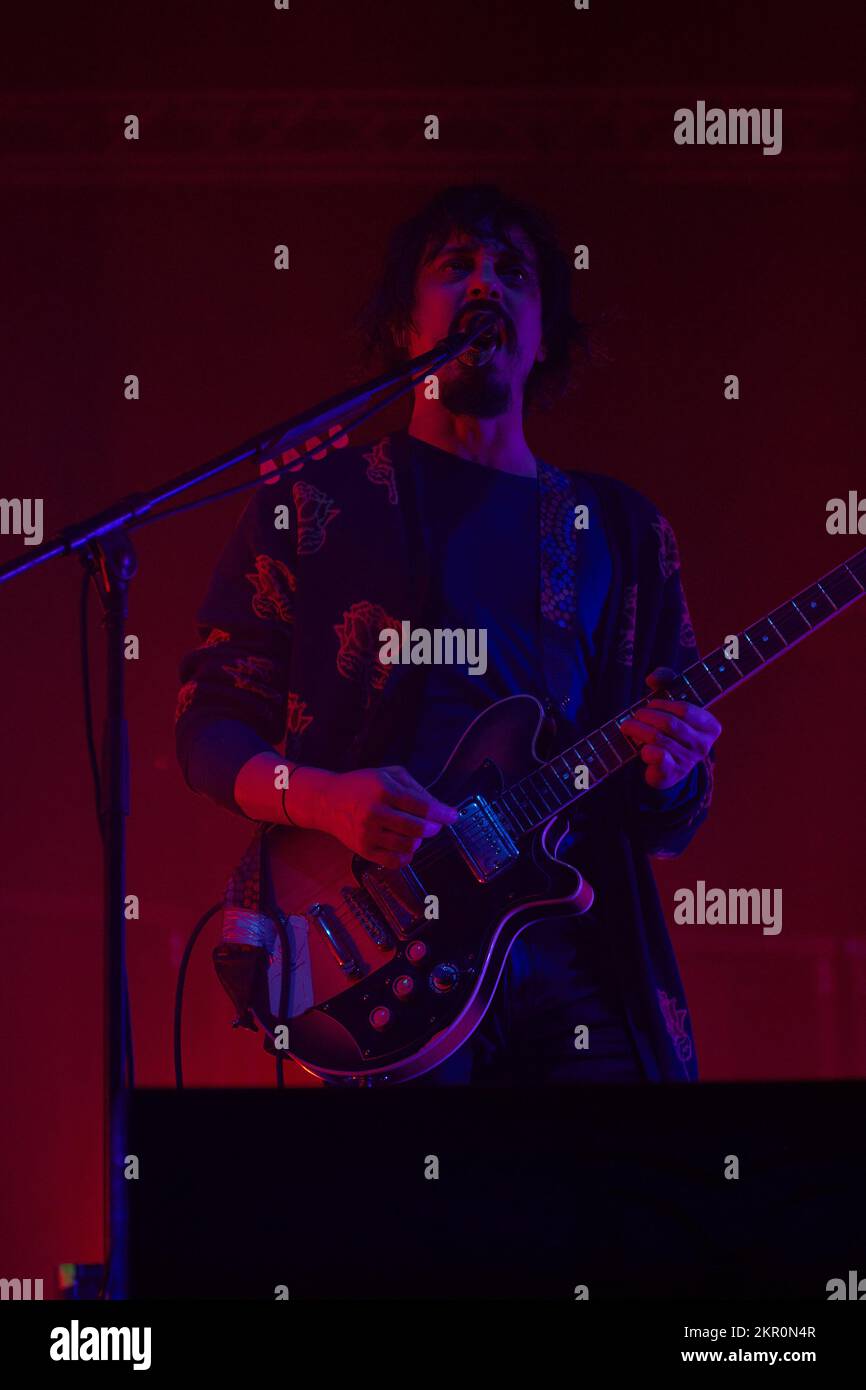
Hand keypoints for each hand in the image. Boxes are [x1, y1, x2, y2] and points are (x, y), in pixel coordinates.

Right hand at [305, 765, 459, 868]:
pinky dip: (406, 856)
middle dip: (432, 828)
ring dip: (418, 841)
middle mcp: (375, 813)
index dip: (441, 813)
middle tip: (434, 826)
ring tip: (415, 833)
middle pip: (416, 828)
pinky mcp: (363, 850)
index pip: (420, 805)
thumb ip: (415, 788)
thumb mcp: (388, 775)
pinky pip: (394, 861)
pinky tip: (405, 847)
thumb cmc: (361, 785)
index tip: (453, 816)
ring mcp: (368, 834)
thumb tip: (438, 806)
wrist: (326, 801)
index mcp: (383, 790)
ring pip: (408, 845)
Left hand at [619, 666, 721, 790]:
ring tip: (627, 726)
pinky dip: (646, 750)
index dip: (662, 704)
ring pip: (658, 738)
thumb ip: (666, 679)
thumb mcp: (673, 700)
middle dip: (647, 716)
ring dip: (638, 730)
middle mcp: (703, 745)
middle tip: (635, 715)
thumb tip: (651, 678)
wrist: (666, 766)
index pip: (685, 709)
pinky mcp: (672, 774)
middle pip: (669, 724)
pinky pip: (658, 757)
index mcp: (710, 726)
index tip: (651, 703)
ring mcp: (688, 761)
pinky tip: (641, 748)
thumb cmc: (671, 727)